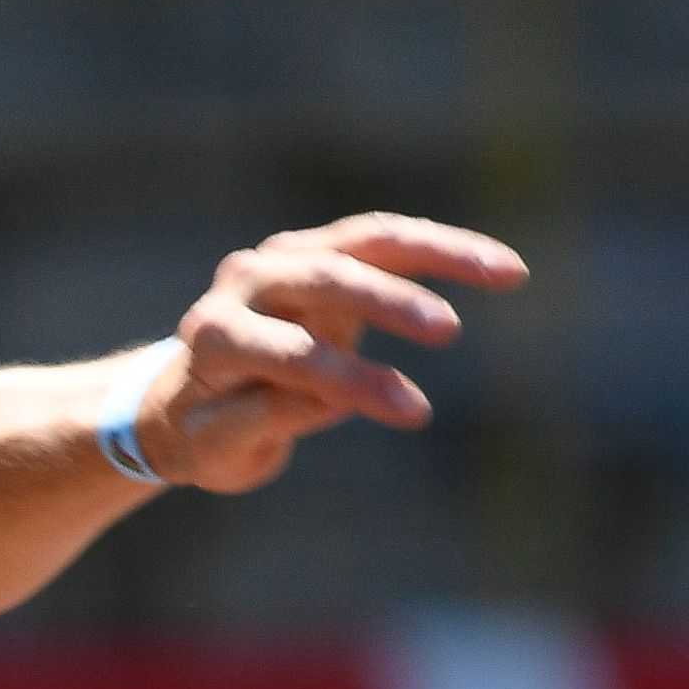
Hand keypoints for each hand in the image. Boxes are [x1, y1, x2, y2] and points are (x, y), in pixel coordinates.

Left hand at [134, 216, 528, 495]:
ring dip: (439, 252)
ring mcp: (284, 257)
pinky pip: (387, 240)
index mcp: (215, 335)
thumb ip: (270, 418)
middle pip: (325, 278)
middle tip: (446, 332)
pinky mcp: (321, 249)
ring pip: (367, 241)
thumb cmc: (207, 432)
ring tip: (508, 272)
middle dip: (388, 302)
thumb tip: (334, 397)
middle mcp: (246, 282)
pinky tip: (500, 266)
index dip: (351, 380)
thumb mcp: (222, 447)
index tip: (414, 411)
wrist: (181, 397)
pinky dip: (442, 248)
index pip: (290, 351)